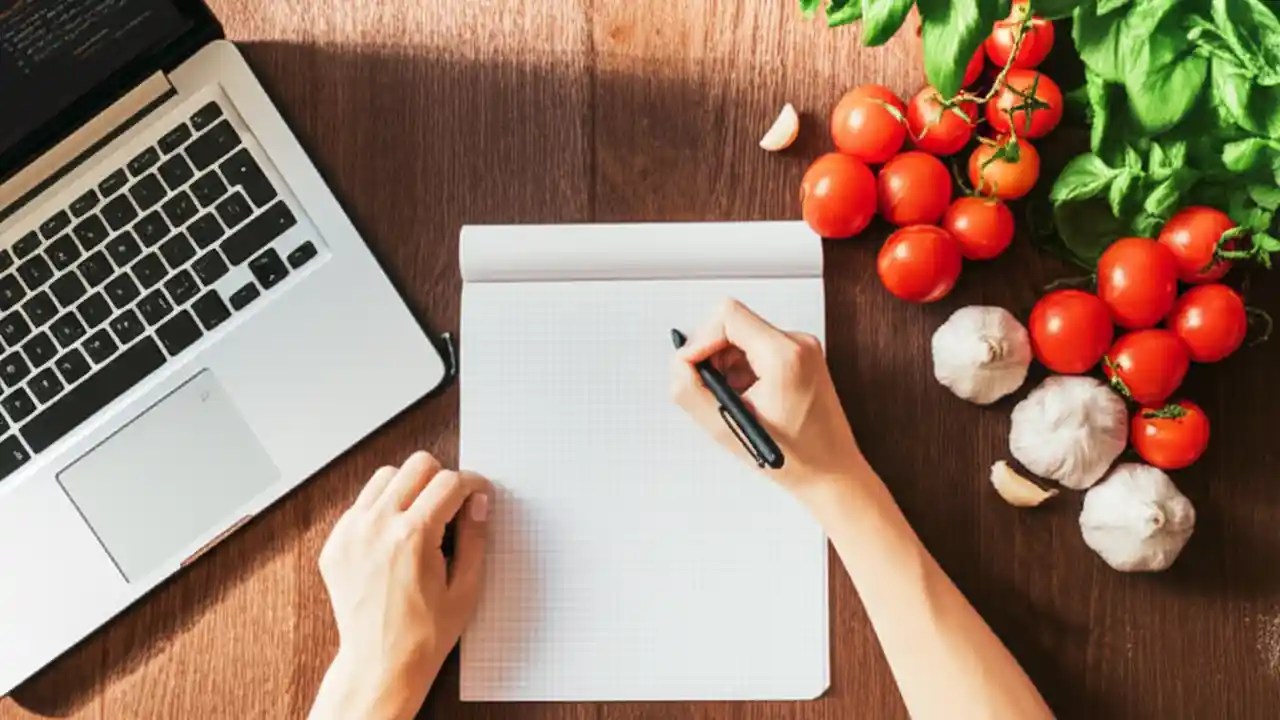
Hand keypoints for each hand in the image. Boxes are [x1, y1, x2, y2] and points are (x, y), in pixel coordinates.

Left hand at [309, 452, 491, 719]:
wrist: (379, 664)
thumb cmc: (425, 633)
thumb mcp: (465, 587)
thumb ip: (475, 537)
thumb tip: (479, 502)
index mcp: (413, 536)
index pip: (451, 482)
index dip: (473, 484)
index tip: (479, 494)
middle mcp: (378, 526)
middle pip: (418, 465)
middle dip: (442, 478)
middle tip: (451, 503)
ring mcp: (351, 533)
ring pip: (386, 476)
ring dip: (410, 487)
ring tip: (421, 517)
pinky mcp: (335, 544)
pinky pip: (362, 504)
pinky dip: (382, 508)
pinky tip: (395, 535)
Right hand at [670, 299, 865, 502]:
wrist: (832, 472)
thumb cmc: (795, 458)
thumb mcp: (728, 427)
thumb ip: (691, 391)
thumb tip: (678, 365)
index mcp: (784, 356)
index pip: (727, 316)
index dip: (700, 340)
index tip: (692, 366)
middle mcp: (798, 343)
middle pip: (733, 324)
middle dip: (713, 356)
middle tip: (711, 390)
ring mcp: (803, 348)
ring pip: (743, 336)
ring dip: (728, 365)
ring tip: (736, 401)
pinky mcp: (802, 356)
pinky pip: (758, 348)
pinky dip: (743, 370)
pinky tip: (750, 399)